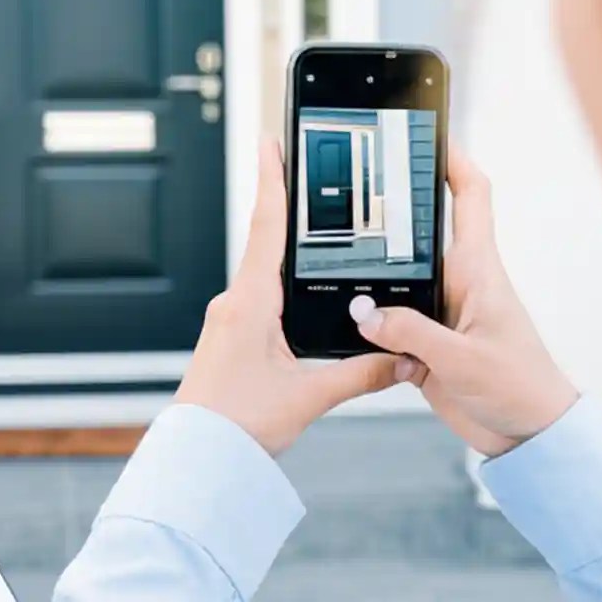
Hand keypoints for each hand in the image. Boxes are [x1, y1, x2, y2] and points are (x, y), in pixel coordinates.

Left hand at [175, 138, 401, 455]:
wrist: (197, 461)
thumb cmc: (238, 426)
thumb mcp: (309, 396)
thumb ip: (362, 374)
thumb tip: (404, 359)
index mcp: (250, 303)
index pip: (265, 227)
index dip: (271, 181)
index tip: (270, 140)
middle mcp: (233, 304)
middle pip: (264, 242)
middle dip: (284, 207)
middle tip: (298, 168)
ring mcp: (227, 322)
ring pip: (262, 275)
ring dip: (284, 251)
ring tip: (309, 227)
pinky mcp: (227, 341)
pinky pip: (258, 300)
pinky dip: (280, 288)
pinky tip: (298, 298)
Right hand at [354, 147, 578, 456]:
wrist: (527, 435)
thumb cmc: (519, 388)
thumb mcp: (462, 360)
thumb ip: (410, 333)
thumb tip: (365, 312)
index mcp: (477, 270)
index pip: (468, 196)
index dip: (450, 158)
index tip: (424, 131)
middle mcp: (457, 283)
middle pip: (415, 235)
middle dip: (384, 220)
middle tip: (348, 199)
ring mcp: (439, 313)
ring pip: (392, 285)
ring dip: (372, 290)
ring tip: (341, 284)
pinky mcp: (426, 344)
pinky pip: (387, 326)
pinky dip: (371, 333)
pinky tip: (359, 342)